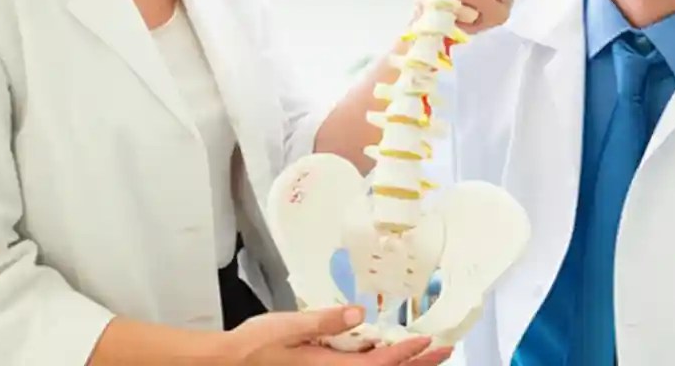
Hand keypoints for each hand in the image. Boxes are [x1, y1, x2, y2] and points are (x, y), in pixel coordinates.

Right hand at [220, 305, 453, 365]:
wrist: (229, 361)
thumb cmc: (255, 344)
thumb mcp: (288, 325)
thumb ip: (324, 320)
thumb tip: (358, 313)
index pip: (378, 365)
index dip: (404, 354)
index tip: (427, 343)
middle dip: (416, 364)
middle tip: (445, 351)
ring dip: (403, 363)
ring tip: (428, 353)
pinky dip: (381, 359)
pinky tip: (387, 349)